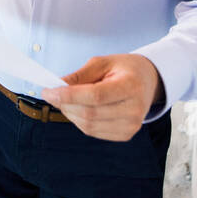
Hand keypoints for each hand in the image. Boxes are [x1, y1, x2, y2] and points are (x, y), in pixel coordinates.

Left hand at [41, 54, 163, 140]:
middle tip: (51, 94)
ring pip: (89, 126)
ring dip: (70, 114)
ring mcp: (132, 125)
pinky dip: (79, 121)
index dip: (69, 95)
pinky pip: (94, 132)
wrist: (148, 81)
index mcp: (131, 85)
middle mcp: (135, 109)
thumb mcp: (102, 63)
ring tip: (64, 100)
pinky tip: (77, 109)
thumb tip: (56, 87)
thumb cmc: (124, 69)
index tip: (48, 91)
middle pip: (90, 113)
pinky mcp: (126, 134)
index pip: (96, 96)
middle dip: (64, 105)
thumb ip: (79, 76)